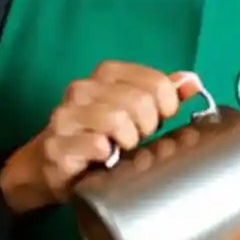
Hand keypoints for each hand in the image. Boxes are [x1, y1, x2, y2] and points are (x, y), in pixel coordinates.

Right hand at [0, 62, 200, 213]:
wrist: (49, 165)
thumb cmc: (97, 134)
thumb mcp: (132, 110)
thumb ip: (161, 94)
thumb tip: (191, 81)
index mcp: (105, 74)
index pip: (156, 81)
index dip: (168, 105)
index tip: (162, 119)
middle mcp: (82, 89)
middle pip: (139, 102)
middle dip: (149, 126)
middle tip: (140, 138)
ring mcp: (65, 117)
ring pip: (117, 121)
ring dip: (129, 142)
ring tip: (123, 149)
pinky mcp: (57, 146)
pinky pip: (97, 146)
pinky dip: (107, 156)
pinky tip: (104, 159)